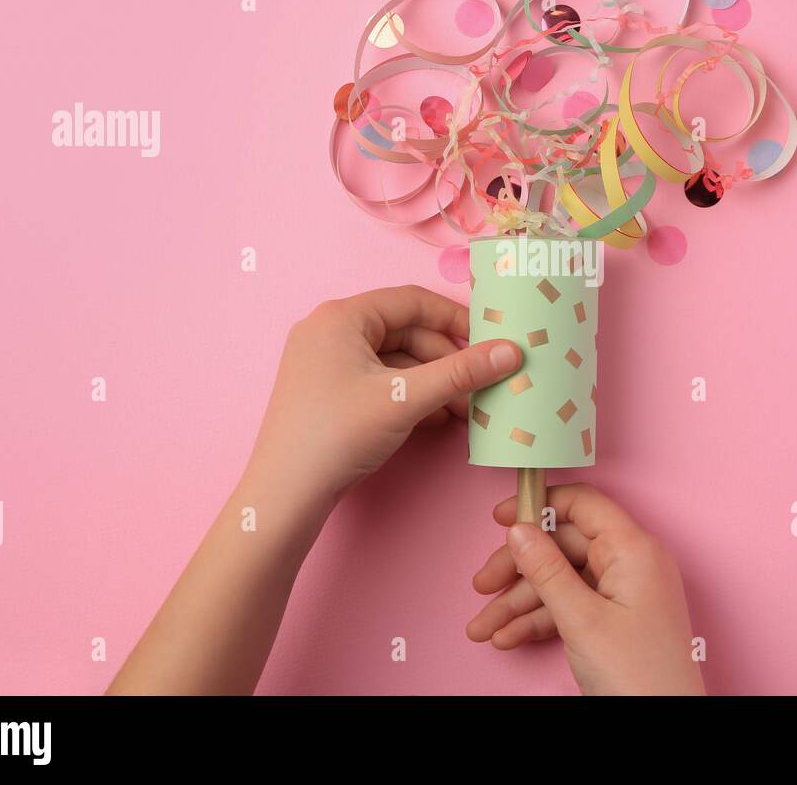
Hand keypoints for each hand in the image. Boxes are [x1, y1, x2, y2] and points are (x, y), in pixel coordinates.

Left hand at [247, 285, 521, 507]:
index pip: (412, 301)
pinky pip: (380, 380)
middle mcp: (329, 330)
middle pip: (405, 332)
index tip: (490, 341)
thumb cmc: (336, 436)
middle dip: (446, 361)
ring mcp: (325, 362)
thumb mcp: (406, 399)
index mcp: (341, 317)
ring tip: (464, 410)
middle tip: (480, 386)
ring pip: (395, 360)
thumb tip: (511, 351)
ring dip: (432, 382)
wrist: (285, 495)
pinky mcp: (328, 391)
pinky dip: (410, 395)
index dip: (456, 320)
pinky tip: (436, 419)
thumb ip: (461, 372)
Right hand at [466, 484, 705, 695]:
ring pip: (561, 582)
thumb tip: (520, 530)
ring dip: (519, 604)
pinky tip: (508, 637)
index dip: (540, 506)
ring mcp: (624, 592)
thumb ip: (546, 570)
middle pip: (563, 547)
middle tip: (482, 585)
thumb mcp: (582, 619)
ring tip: (484, 627)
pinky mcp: (616, 618)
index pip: (583, 505)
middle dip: (518, 570)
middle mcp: (631, 563)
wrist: (665, 724)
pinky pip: (571, 606)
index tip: (501, 517)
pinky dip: (539, 620)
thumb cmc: (641, 676)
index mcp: (633, 549)